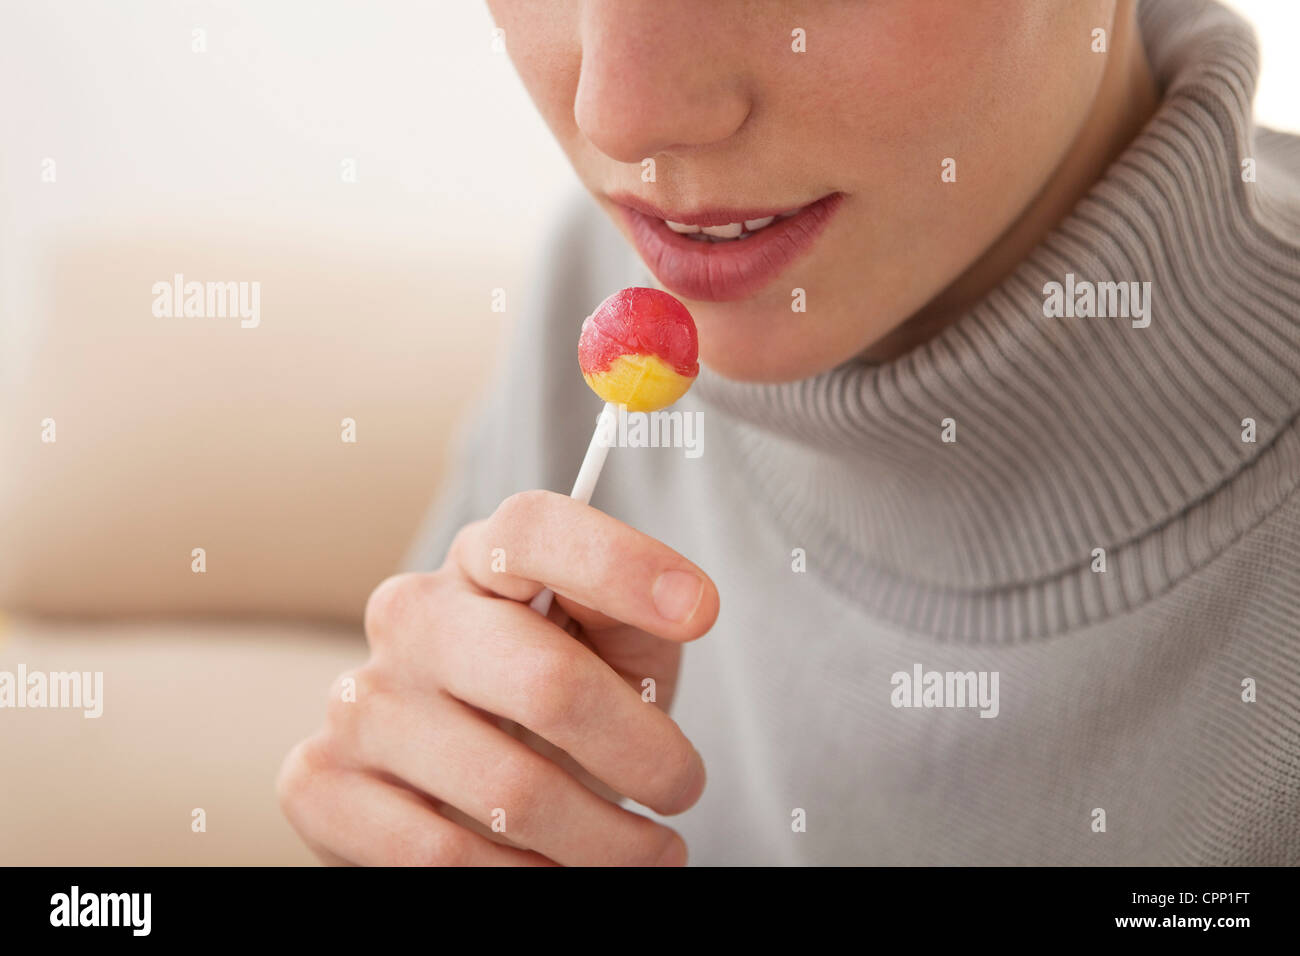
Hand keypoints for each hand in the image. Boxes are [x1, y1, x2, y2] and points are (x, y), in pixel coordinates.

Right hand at [277, 490, 718, 865]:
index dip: (620, 563)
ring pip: (508, 793)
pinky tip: (558, 872)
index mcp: (482, 560)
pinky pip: (437, 858)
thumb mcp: (610, 645)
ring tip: (645, 851)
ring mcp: (360, 698)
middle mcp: (412, 615)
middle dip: (644, 754)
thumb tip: (683, 605)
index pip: (534, 528)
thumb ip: (634, 615)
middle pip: (546, 680)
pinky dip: (522, 879)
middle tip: (684, 788)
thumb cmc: (561, 697)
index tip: (699, 610)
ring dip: (603, 842)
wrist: (467, 774)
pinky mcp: (320, 781)